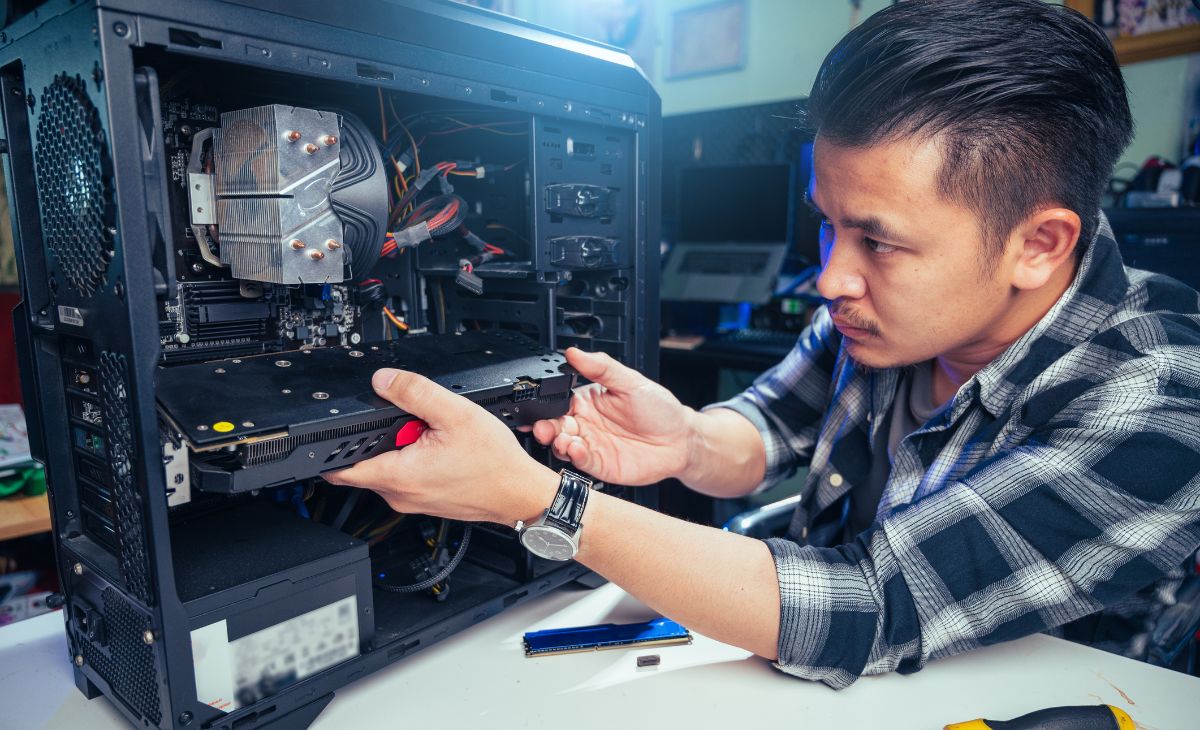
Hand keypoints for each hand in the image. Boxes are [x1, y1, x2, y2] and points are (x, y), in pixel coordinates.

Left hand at [325, 368, 557, 525]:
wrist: (520, 492)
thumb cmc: (494, 463)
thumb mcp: (455, 413)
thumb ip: (415, 392)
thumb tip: (383, 380)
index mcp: (398, 475)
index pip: (339, 469)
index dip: (333, 446)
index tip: (341, 430)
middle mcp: (399, 494)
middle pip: (365, 461)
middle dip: (379, 438)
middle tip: (412, 423)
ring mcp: (411, 500)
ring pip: (388, 467)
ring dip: (400, 447)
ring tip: (432, 435)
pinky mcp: (425, 500)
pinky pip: (407, 475)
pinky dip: (415, 458)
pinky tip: (441, 448)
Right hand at [530, 348, 696, 485]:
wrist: (681, 440)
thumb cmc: (659, 410)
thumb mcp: (630, 381)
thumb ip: (601, 367)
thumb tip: (575, 352)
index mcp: (587, 401)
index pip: (558, 402)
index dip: (544, 405)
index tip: (535, 405)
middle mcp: (585, 424)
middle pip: (555, 426)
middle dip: (544, 428)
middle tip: (541, 428)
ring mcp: (591, 446)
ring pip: (563, 446)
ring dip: (557, 443)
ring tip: (562, 439)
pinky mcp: (600, 465)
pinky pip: (581, 462)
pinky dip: (575, 457)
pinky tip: (576, 449)